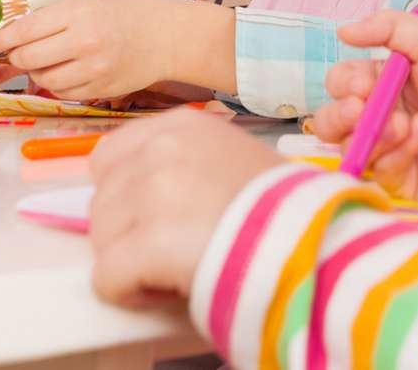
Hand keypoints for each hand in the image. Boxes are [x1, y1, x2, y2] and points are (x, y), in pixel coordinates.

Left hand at [0, 0, 175, 100]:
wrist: (169, 37)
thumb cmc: (131, 12)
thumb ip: (60, 12)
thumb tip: (20, 26)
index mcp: (80, 12)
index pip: (26, 29)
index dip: (4, 37)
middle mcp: (84, 41)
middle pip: (28, 57)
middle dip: (16, 56)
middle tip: (16, 51)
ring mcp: (93, 69)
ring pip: (43, 78)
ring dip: (36, 72)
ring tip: (43, 61)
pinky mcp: (101, 89)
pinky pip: (64, 92)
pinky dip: (57, 84)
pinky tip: (63, 72)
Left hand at [90, 109, 283, 303]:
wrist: (315, 240)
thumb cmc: (284, 208)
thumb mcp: (232, 158)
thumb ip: (184, 164)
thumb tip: (140, 197)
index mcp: (181, 125)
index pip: (109, 158)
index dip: (126, 197)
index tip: (157, 219)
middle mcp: (161, 149)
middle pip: (102, 202)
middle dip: (127, 234)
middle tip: (172, 251)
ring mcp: (154, 192)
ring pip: (102, 241)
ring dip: (130, 263)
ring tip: (178, 268)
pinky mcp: (151, 241)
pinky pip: (107, 278)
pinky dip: (130, 292)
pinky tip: (168, 289)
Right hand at [313, 10, 417, 201]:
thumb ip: (387, 27)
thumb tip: (342, 30)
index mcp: (380, 82)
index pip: (339, 83)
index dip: (344, 83)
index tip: (365, 82)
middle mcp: (378, 117)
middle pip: (330, 121)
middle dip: (339, 115)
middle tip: (362, 108)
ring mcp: (388, 150)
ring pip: (347, 150)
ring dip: (372, 133)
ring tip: (403, 123)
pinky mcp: (401, 180)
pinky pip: (379, 171)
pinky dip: (398, 152)